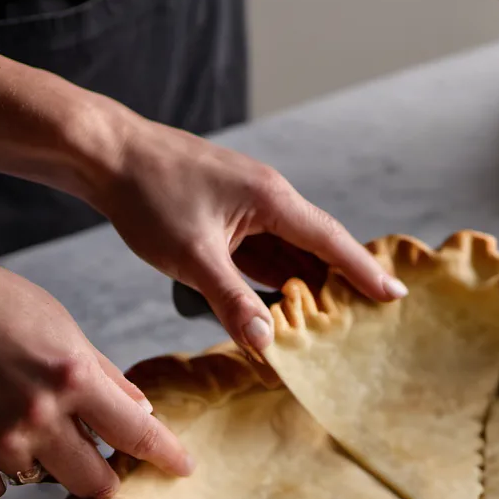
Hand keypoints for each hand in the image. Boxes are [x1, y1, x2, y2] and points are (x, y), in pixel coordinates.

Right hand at [0, 242, 191, 498]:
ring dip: (52, 464)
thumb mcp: (59, 324)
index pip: (136, 434)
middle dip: (106, 473)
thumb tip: (139, 408)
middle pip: (96, 482)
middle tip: (100, 456)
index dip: (166, 455)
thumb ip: (103, 373)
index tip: (182, 466)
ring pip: (46, 482)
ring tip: (33, 426)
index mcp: (72, 379)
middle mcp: (38, 417)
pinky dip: (4, 468)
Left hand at [83, 115, 407, 362]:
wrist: (102, 153)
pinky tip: (285, 304)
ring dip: (310, 284)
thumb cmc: (147, 194)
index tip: (395, 295)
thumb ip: (231, 301)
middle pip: (319, 247)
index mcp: (272, 200)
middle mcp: (270, 199)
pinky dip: (280, 278)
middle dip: (344, 283)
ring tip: (334, 322)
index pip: (332, 241)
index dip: (365, 271)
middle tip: (370, 320)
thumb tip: (267, 344)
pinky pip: (268, 251)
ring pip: (293, 252)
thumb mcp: (191, 256)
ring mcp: (250, 206)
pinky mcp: (231, 215)